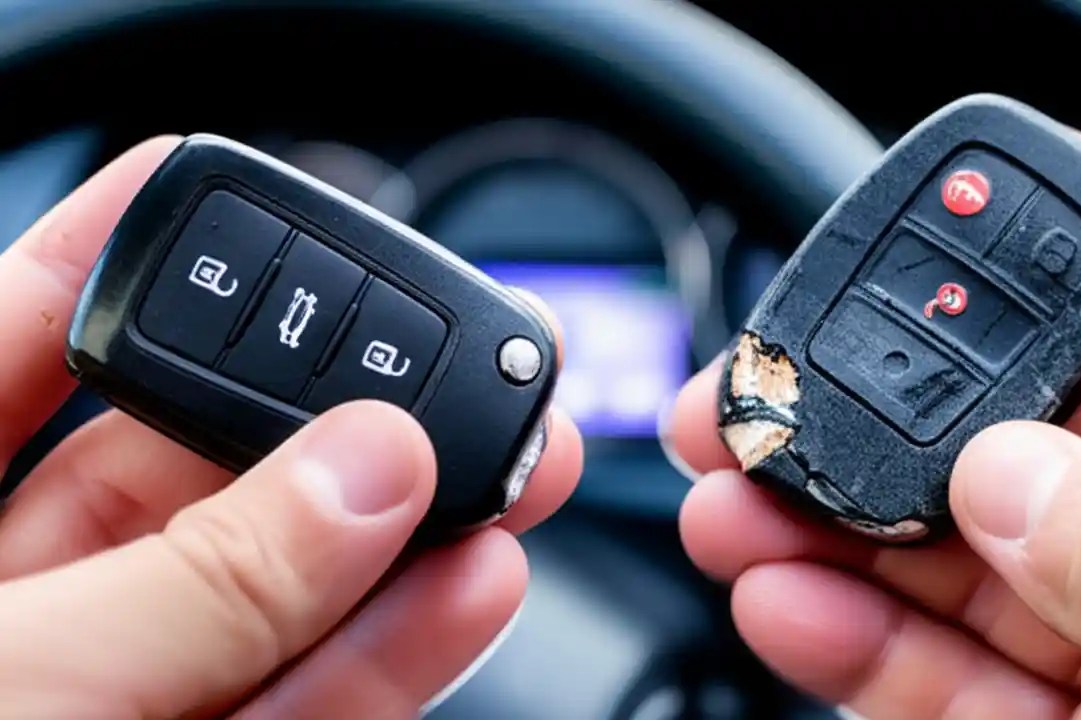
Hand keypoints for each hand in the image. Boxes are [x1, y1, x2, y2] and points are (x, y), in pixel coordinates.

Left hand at [0, 137, 582, 717]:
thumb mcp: (25, 678)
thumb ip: (196, 579)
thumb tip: (365, 469)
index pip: (25, 341)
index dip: (120, 251)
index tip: (217, 190)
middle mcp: (25, 605)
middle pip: (186, 464)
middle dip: (327, 409)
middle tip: (439, 367)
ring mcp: (115, 692)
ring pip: (278, 591)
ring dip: (403, 534)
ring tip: (506, 473)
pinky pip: (306, 702)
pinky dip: (395, 653)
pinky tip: (471, 588)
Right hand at [667, 134, 1080, 717]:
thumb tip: (1008, 479)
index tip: (968, 213)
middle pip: (1052, 437)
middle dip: (897, 406)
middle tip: (777, 388)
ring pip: (977, 568)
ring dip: (841, 531)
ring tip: (732, 498)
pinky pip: (964, 688)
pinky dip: (865, 650)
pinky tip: (783, 603)